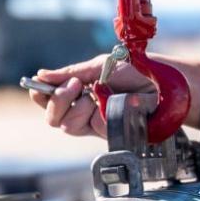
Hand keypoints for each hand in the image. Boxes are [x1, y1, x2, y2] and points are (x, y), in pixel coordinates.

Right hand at [28, 54, 199, 137]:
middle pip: (52, 116)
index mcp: (76, 92)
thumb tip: (42, 76)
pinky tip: (108, 104)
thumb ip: (71, 72)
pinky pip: (90, 127)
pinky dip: (96, 113)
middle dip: (58, 100)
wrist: (159, 84)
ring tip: (95, 94)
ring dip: (78, 107)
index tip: (40, 84)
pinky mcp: (106, 134)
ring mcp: (93, 123)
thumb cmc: (132, 73)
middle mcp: (81, 110)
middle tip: (75, 86)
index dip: (40, 93)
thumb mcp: (99, 66)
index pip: (48, 98)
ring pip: (67, 125)